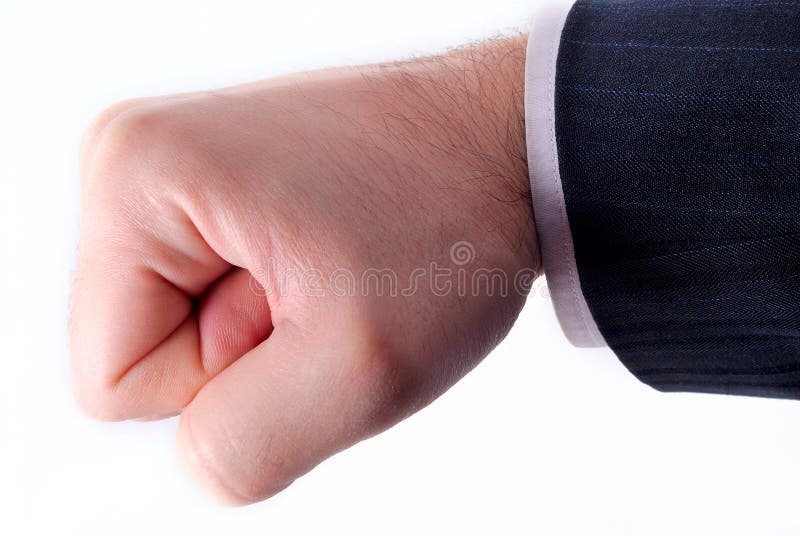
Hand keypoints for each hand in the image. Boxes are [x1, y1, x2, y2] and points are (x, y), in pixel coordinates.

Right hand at [70, 36, 537, 504]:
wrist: (508, 142)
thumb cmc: (452, 223)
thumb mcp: (359, 367)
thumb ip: (242, 449)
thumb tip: (195, 455)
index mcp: (134, 181)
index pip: (114, 386)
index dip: (227, 384)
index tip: (309, 310)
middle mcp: (135, 161)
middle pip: (144, 354)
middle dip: (252, 353)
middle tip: (333, 286)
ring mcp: (177, 169)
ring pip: (187, 331)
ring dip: (273, 328)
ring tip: (338, 266)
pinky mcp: (215, 182)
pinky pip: (217, 296)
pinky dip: (281, 301)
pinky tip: (332, 254)